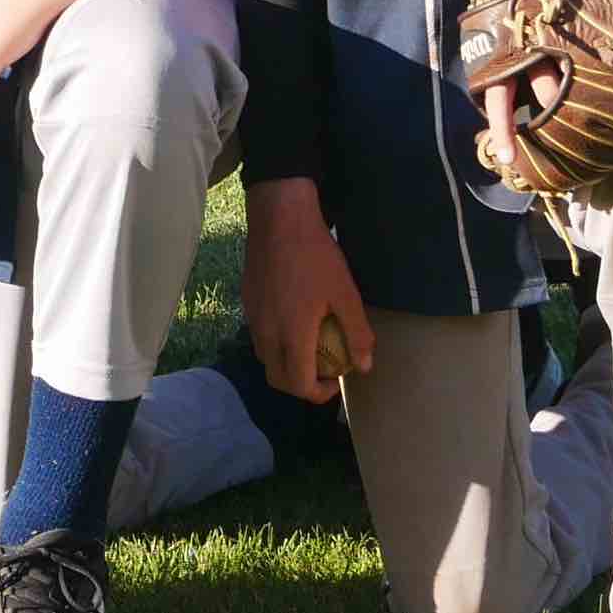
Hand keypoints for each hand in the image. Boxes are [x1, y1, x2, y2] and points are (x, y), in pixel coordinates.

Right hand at [244, 181, 373, 401]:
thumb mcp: (345, 293)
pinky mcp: (247, 302)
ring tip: (309, 348)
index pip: (297, 384)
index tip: (335, 381)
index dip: (318, 393)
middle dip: (299, 385)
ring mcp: (253, 317)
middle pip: (276, 378)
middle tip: (323, 372)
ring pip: (265, 357)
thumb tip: (364, 366)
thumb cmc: (315, 256)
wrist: (279, 218)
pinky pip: (259, 336)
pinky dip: (276, 343)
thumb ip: (357, 333)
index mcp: (291, 335)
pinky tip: (294, 320)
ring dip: (286, 364)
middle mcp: (266, 332)